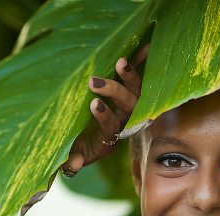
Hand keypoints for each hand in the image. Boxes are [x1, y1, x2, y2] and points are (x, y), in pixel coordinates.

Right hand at [60, 45, 148, 174]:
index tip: (94, 105)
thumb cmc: (79, 147)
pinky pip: (137, 75)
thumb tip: (73, 166)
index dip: (105, 116)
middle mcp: (123, 120)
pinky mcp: (128, 90)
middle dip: (114, 92)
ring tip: (120, 62)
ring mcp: (128, 105)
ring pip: (135, 90)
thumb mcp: (75, 156)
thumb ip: (73, 161)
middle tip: (95, 82)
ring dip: (129, 76)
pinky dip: (141, 61)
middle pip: (126, 106)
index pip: (111, 126)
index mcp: (110, 136)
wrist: (92, 139)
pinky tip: (146, 46)